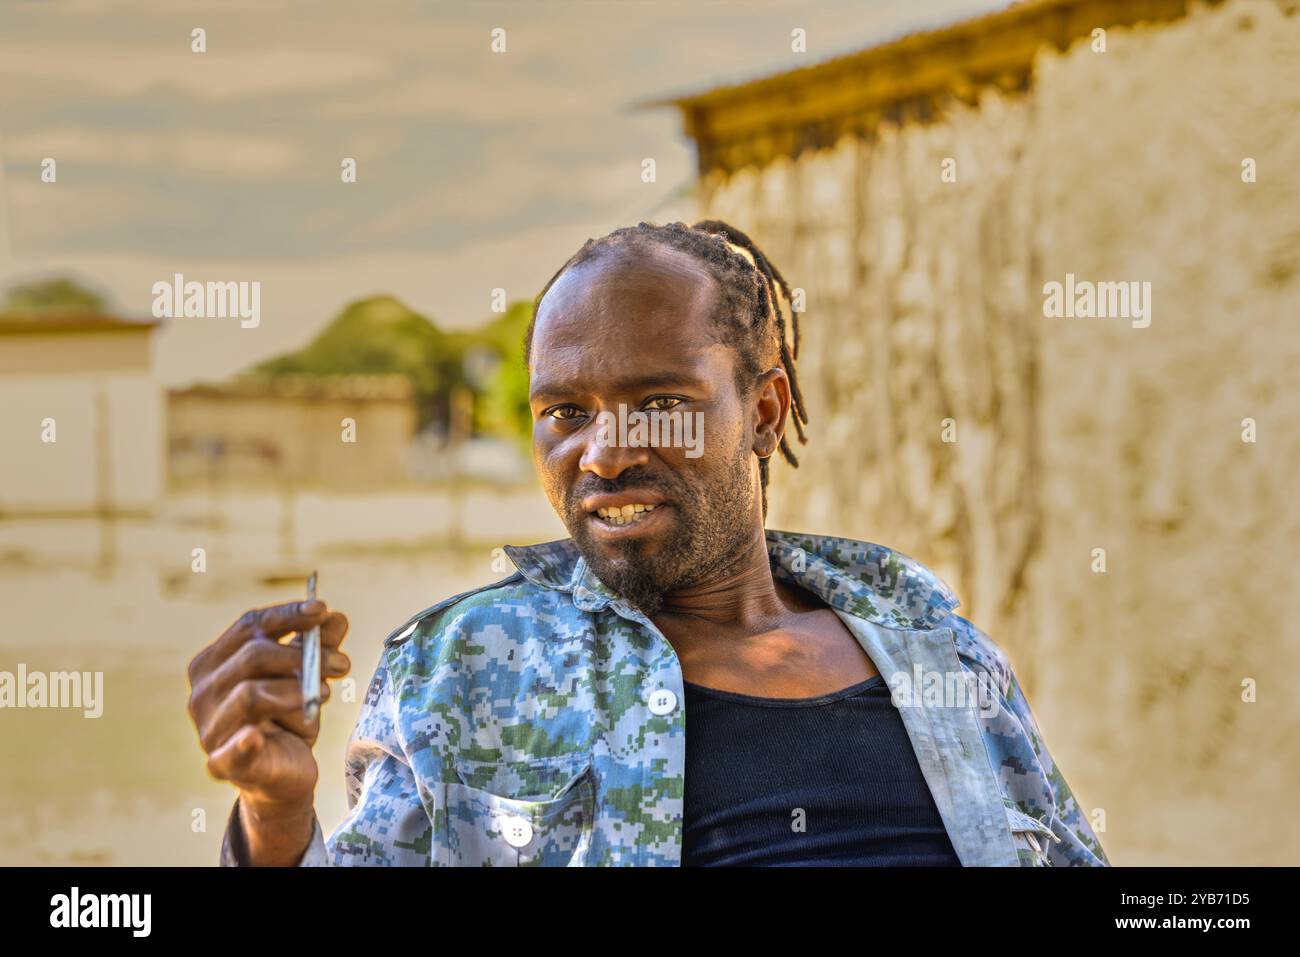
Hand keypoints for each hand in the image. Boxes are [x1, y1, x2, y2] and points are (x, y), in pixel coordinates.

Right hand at [186, 600, 350, 863]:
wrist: (284, 775)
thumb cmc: (289, 717)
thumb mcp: (307, 677)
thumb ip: (318, 647)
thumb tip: (336, 618)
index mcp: (214, 663)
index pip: (249, 626)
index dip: (287, 614)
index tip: (322, 610)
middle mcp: (202, 692)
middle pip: (253, 655)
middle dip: (303, 654)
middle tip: (342, 664)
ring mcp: (208, 728)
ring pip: (252, 693)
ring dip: (297, 691)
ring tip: (325, 696)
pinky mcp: (221, 764)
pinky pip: (231, 749)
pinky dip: (242, 742)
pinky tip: (255, 736)